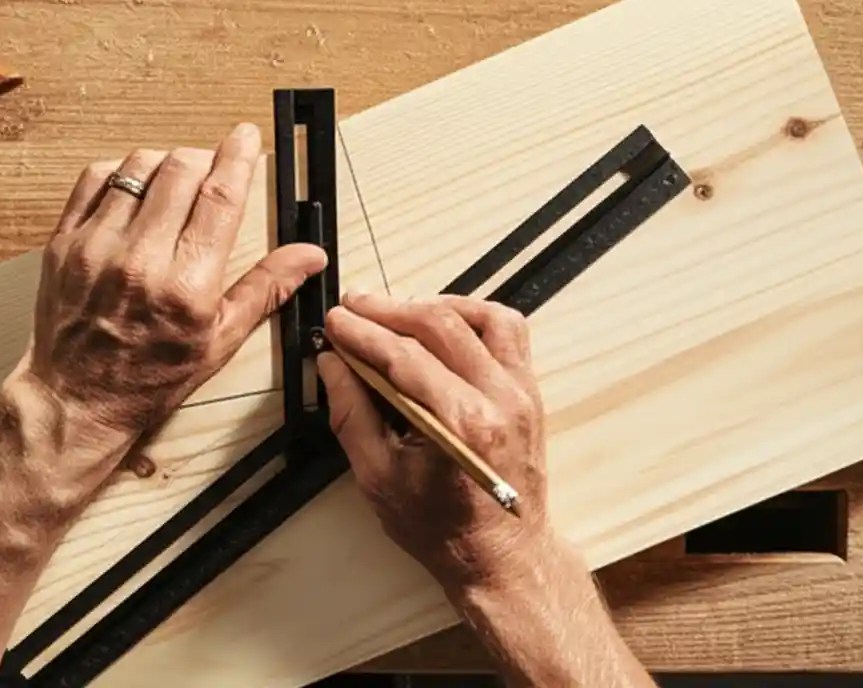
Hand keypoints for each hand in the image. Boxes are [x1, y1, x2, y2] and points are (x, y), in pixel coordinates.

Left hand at [4, 123, 326, 520]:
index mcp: (186, 286)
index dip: (239, 157)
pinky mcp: (65, 242)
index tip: (248, 137)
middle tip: (212, 173)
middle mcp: (140, 260)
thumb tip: (311, 254)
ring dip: (165, 165)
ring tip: (174, 188)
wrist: (78, 399)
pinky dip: (121, 173)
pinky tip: (135, 192)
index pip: (220, 197)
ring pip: (138, 166)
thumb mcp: (220, 340)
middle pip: (180, 169)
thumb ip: (266, 288)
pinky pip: (95, 178)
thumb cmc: (150, 377)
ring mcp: (96, 247)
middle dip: (204, 160)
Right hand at [317, 292, 550, 589]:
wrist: (501, 556)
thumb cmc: (439, 528)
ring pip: (483, 317)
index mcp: (460, 426)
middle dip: (390, 310)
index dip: (363, 332)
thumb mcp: (378, 477)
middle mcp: (499, 400)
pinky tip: (440, 325)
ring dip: (434, 306)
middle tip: (354, 306)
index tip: (336, 319)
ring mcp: (522, 393)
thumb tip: (332, 362)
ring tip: (395, 313)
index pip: (404, 357)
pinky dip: (472, 317)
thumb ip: (352, 413)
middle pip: (442, 326)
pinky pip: (507, 332)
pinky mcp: (530, 392)